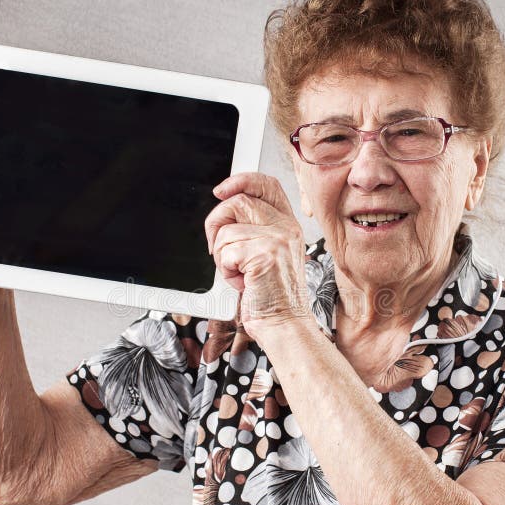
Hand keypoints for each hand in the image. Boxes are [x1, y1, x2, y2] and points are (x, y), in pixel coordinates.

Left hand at [204, 173, 310, 336]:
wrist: (284, 324)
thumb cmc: (272, 295)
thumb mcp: (267, 254)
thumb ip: (254, 229)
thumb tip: (225, 209)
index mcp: (288, 224)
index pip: (266, 184)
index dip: (241, 180)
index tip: (221, 191)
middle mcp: (286, 228)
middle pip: (238, 201)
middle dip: (216, 223)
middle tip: (217, 247)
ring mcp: (278, 239)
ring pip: (227, 229)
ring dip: (222, 255)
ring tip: (238, 272)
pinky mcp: (265, 254)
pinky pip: (226, 251)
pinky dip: (225, 270)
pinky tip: (242, 282)